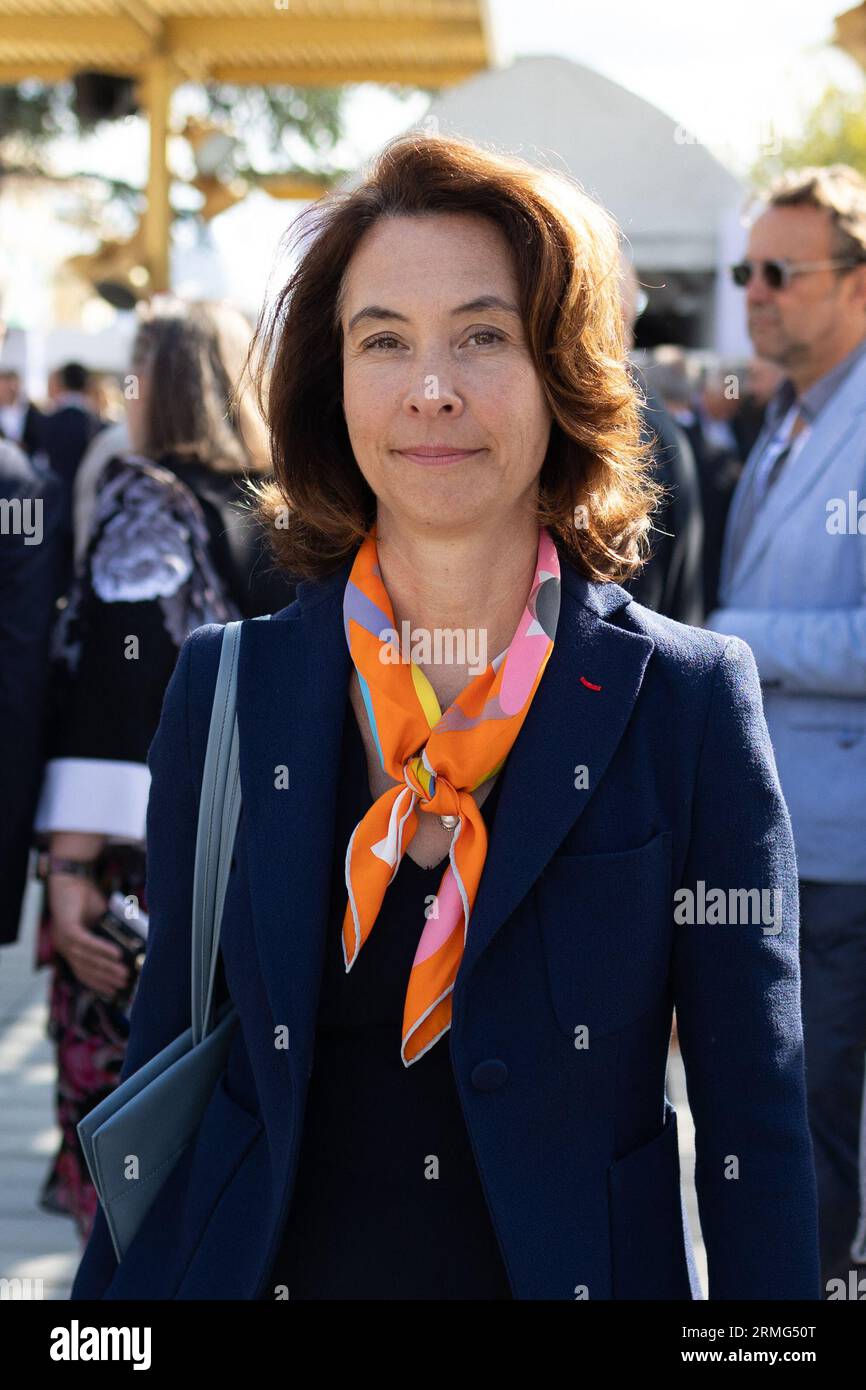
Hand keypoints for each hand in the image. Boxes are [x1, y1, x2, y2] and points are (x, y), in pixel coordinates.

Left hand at [47, 873, 128, 997]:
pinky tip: (116, 954)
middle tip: (124, 984)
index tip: (114, 992)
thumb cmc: (86, 897)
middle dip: (106, 978)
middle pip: (85, 969)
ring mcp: (63, 938)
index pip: (83, 972)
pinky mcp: (66, 928)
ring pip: (86, 959)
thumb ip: (111, 933)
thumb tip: (131, 949)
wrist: (72, 876)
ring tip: (124, 973)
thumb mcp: (101, 919)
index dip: (98, 983)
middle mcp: (64, 946)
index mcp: (70, 947)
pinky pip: (85, 943)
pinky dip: (101, 949)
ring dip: (106, 967)